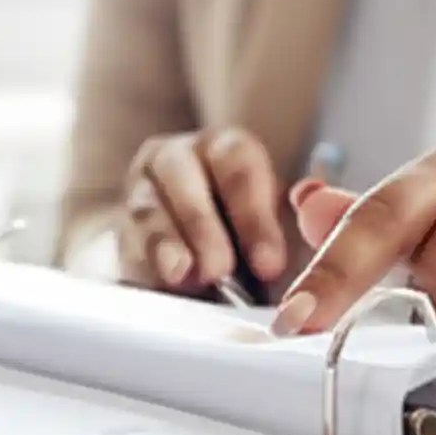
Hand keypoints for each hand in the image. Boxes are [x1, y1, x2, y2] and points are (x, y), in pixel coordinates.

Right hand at [119, 128, 285, 294]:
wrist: (189, 255)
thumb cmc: (243, 239)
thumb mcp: (273, 227)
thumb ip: (294, 231)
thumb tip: (317, 233)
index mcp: (223, 149)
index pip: (237, 165)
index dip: (253, 216)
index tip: (269, 264)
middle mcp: (175, 159)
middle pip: (182, 177)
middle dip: (202, 226)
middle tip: (219, 270)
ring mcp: (139, 192)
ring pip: (146, 210)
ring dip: (165, 244)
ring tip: (181, 275)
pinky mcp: (118, 232)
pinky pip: (123, 246)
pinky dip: (140, 268)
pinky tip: (156, 286)